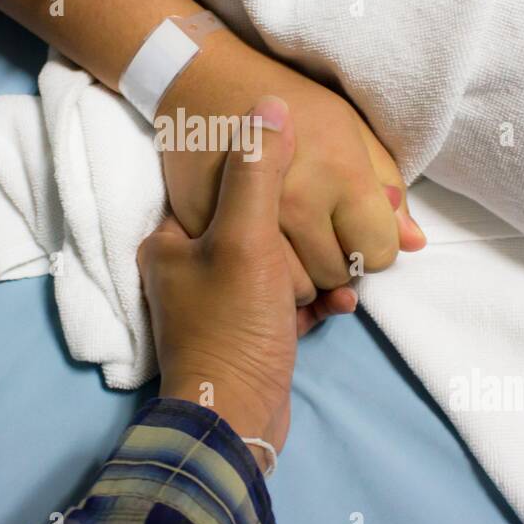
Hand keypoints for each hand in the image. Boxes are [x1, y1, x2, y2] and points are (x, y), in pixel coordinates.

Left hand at [138, 96, 357, 462]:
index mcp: (171, 239)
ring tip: (352, 269)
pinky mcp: (250, 332)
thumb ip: (258, 172)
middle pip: (258, 225)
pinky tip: (343, 302)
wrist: (235, 419)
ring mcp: (220, 302)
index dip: (270, 173)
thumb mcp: (246, 238)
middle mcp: (189, 267)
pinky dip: (317, 300)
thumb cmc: (230, 323)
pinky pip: (289, 299)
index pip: (219, 184)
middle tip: (347, 222)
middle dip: (309, 227)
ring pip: (281, 263)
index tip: (313, 167)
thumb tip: (270, 105)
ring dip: (320, 266)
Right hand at [158, 33, 424, 301]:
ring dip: (302, 272)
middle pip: (338, 274)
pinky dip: (261, 270)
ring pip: (297, 287)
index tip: (358, 227)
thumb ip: (387, 186)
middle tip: (323, 230)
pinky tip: (263, 242)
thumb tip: (413, 243)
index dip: (375, 245)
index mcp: (340, 174)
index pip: (380, 253)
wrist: (206, 80)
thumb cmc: (291, 101)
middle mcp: (297, 203)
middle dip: (339, 260)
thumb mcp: (352, 129)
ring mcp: (249, 219)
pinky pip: (249, 277)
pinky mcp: (210, 229)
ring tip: (294, 238)